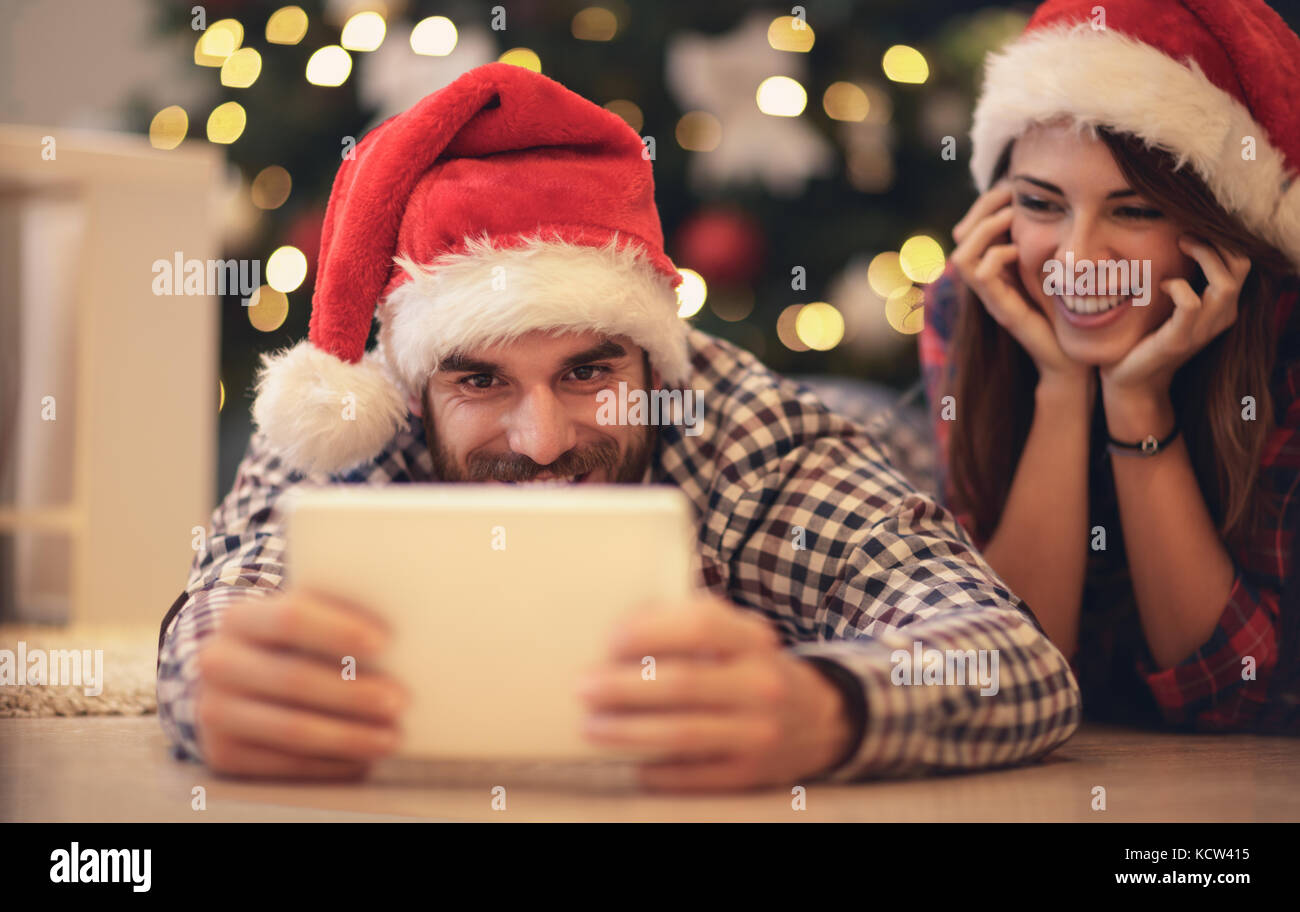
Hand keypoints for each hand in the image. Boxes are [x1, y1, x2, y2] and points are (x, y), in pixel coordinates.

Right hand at [194, 589, 408, 777]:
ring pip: (291, 729)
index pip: (290, 618)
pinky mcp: (223, 754)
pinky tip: (364, 760)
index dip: (338, 631)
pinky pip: (285, 765)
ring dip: (350, 736)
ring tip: (393, 737)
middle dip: (352, 693)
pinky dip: (331, 764)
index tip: (385, 642)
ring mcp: (214, 712)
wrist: (234, 679)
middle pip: (293, 678)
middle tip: (400, 701)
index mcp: (240, 618)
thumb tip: (404, 620)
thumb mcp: (303, 616)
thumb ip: (337, 613)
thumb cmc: (291, 643)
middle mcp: (217, 663)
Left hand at [577, 595, 851, 790]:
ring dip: (628, 731)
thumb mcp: (737, 635)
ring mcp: (759, 732)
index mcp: (754, 640)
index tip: (610, 640)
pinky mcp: (751, 773)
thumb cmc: (752, 668)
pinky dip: (655, 771)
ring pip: (682, 734)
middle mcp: (762, 684)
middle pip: (684, 683)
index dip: (650, 631)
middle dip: (624, 686)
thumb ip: (688, 625)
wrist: (817, 719)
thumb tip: (619, 632)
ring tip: (592, 726)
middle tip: (583, 688)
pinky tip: (630, 762)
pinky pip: (692, 775)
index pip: (701, 625)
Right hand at [952, 182, 1087, 385]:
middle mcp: (987, 281)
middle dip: (983, 207)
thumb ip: (1047, 241)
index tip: (1013, 183)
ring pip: (961, 256)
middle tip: (1011, 191)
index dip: (987, 201)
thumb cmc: (1069, 313)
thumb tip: (1055, 204)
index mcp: (996, 267)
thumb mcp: (1056, 266)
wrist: (1073, 359)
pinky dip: (997, 255)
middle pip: (960, 235)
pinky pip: (981, 276)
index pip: (971, 226)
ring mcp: (991, 297)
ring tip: (1013, 216)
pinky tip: (1020, 249)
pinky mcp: (1001, 310)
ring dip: (985, 229)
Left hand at [1101, 235, 1250, 405]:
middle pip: (1241, 267)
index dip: (1223, 240)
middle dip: (1217, 242)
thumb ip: (1181, 279)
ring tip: (1181, 245)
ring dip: (1204, 256)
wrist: (1131, 380)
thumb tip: (1175, 239)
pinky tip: (1162, 284)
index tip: (1195, 228)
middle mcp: (1220, 317)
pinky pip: (1191, 304)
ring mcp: (1202, 330)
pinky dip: (1177, 286)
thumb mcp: (1170, 304)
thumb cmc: (1146, 336)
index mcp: (1221, 306)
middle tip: (1186, 235)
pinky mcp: (1179, 339)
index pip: (1241, 263)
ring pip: (1225, 283)